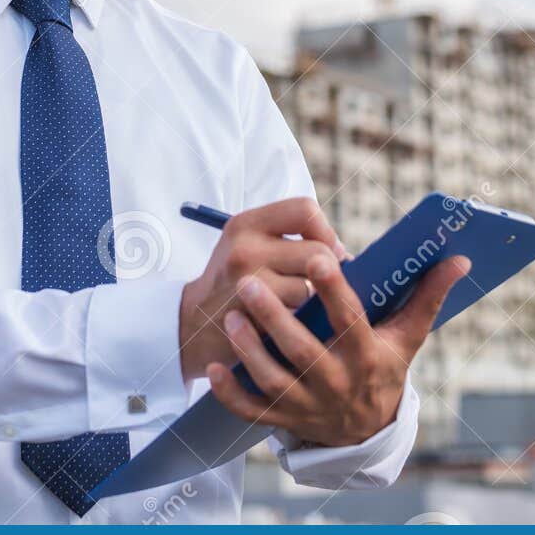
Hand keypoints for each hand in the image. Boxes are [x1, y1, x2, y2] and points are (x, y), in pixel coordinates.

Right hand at [179, 198, 350, 380]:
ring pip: (312, 288)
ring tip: (299, 306)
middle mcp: (244, 248)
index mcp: (246, 224)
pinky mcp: (252, 318)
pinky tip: (291, 324)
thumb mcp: (248, 245)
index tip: (326, 250)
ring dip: (314, 301)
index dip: (325, 231)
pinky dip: (302, 323)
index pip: (305, 210)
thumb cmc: (234, 282)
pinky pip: (299, 318)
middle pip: (317, 252)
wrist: (191, 325)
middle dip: (327, 272)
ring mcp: (247, 284)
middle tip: (321, 285)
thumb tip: (344, 253)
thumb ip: (290, 239)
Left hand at [206, 251, 471, 446]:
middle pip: (303, 352)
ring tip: (230, 316)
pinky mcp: (284, 420)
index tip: (321, 256)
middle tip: (248, 282)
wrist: (367, 430)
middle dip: (275, 318)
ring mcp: (309, 405)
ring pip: (274, 380)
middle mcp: (337, 383)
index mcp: (367, 356)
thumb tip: (460, 258)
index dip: (335, 290)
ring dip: (249, 351)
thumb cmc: (384, 366)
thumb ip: (428, 296)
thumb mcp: (408, 336)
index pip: (350, 321)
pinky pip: (253, 412)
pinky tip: (212, 369)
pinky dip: (232, 394)